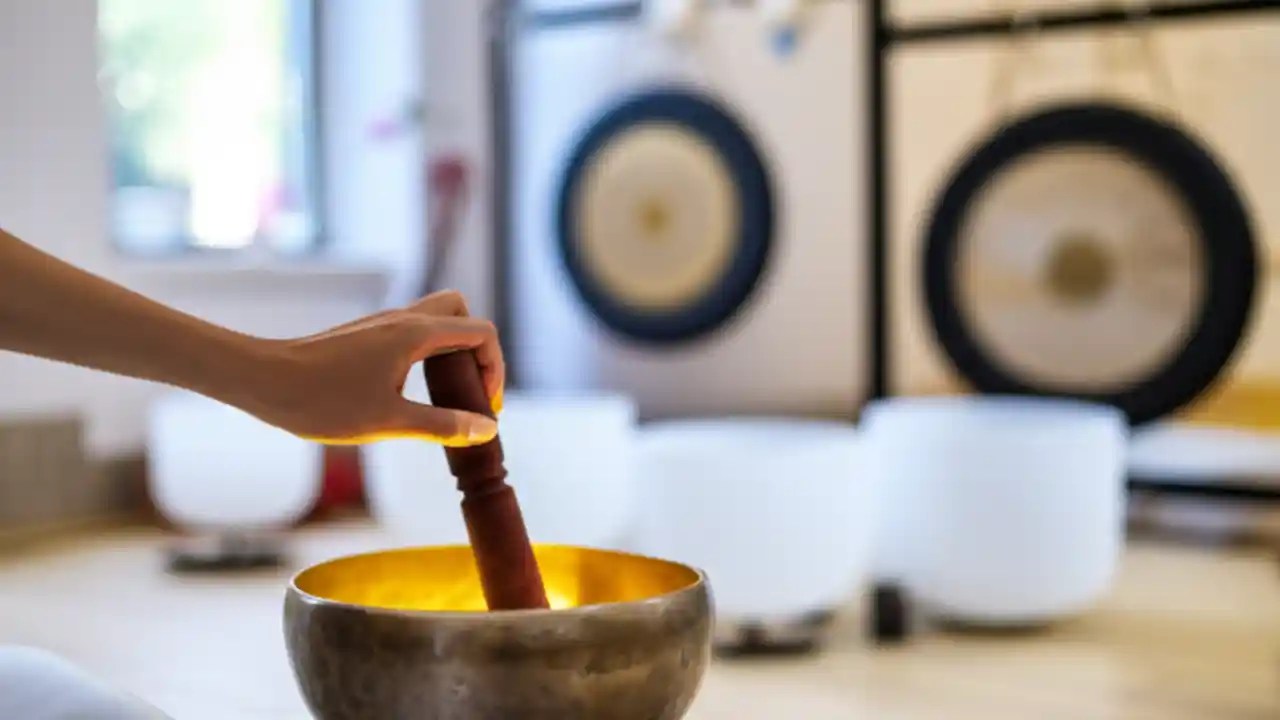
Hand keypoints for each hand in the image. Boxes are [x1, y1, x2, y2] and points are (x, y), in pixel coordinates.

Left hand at [243, 291, 503, 446]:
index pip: (481, 332)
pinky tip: (409, 393)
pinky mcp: (366, 335)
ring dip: (451, 351)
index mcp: (415, 334)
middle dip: (477, 349)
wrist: (261, 380)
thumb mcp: (389, 421)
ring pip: (436, 319)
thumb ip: (442, 424)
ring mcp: (382, 324)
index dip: (494, 368)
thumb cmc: (321, 401)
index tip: (484, 406)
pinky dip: (427, 354)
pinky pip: (413, 333)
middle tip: (469, 389)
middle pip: (461, 312)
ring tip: (444, 395)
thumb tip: (486, 428)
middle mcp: (402, 319)